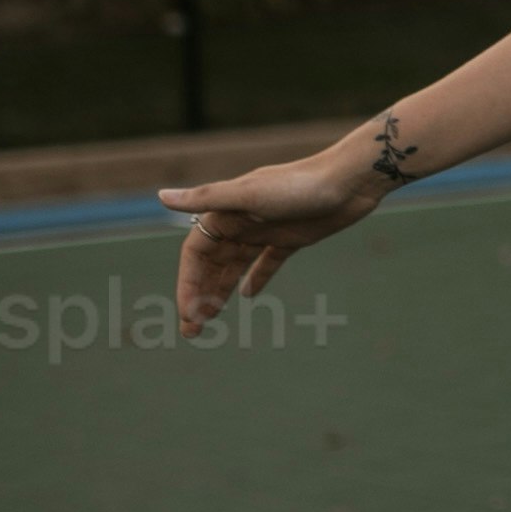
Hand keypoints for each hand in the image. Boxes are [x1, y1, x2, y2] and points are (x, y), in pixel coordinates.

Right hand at [161, 134, 383, 335]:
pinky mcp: (291, 238)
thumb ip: (206, 198)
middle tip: (193, 330)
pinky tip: (250, 296)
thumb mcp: (249, 194)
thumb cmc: (298, 185)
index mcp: (226, 212)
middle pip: (212, 264)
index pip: (195, 253)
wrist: (349, 180)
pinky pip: (267, 262)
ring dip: (221, 290)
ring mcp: (266, 230)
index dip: (187, 283)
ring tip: (210, 318)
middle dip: (199, 295)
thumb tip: (161, 196)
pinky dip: (258, 278)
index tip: (188, 314)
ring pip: (235, 266)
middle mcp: (242, 221)